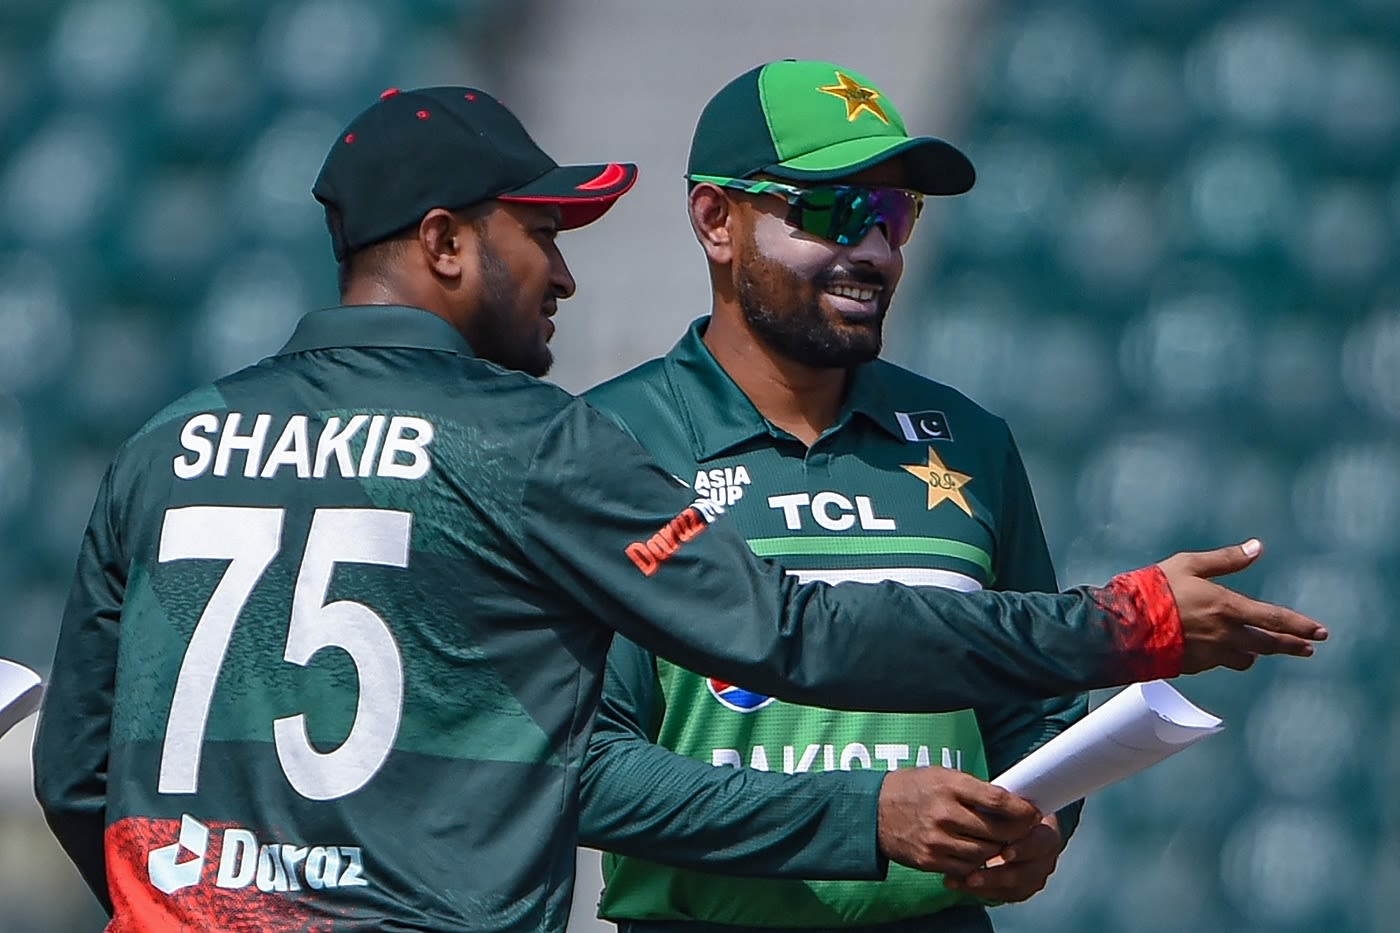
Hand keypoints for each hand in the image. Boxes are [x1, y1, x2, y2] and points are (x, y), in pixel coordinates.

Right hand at [876, 768, 1039, 878]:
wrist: (872, 811)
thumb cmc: (912, 788)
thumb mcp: (941, 775)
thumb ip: (973, 789)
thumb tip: (1009, 803)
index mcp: (949, 786)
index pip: (997, 801)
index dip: (1021, 810)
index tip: (1032, 812)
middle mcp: (944, 813)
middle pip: (996, 831)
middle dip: (1015, 832)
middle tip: (1021, 830)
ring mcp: (936, 840)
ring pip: (985, 853)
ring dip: (997, 849)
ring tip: (999, 841)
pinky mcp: (929, 860)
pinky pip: (966, 867)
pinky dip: (977, 862)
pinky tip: (977, 852)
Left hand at [944, 814, 1061, 902]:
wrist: (1017, 822)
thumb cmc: (1009, 806)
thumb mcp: (1009, 798)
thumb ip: (1003, 806)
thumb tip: (982, 807)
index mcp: (1047, 833)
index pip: (1041, 843)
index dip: (1024, 849)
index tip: (1005, 853)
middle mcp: (1045, 858)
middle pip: (1027, 873)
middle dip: (999, 875)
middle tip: (974, 876)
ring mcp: (1033, 876)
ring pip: (1014, 888)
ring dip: (986, 886)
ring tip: (963, 881)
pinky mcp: (1019, 888)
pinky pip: (1001, 895)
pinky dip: (978, 891)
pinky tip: (957, 883)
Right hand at [1158, 539, 1327, 673]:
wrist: (1124, 626)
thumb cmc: (1154, 590)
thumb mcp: (1188, 564)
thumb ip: (1225, 559)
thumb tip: (1256, 547)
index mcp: (1227, 608)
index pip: (1275, 619)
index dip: (1300, 626)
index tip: (1319, 633)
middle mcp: (1225, 635)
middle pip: (1268, 644)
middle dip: (1290, 646)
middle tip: (1306, 649)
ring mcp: (1210, 654)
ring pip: (1245, 658)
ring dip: (1257, 653)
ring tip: (1261, 650)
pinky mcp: (1194, 666)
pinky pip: (1219, 663)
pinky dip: (1225, 656)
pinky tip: (1221, 651)